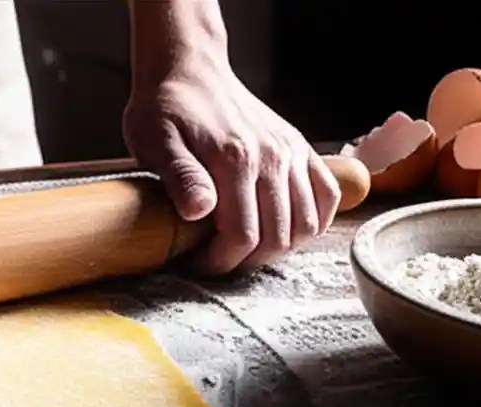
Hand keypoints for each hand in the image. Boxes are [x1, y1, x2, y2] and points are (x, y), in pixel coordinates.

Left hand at [123, 60, 340, 275]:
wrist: (190, 69)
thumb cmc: (165, 108)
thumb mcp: (154, 141)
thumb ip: (180, 176)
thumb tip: (200, 211)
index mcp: (234, 160)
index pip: (242, 235)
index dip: (220, 262)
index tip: (197, 263)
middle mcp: (272, 157)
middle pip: (277, 237)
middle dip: (247, 261)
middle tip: (218, 259)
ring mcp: (291, 152)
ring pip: (306, 224)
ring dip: (279, 247)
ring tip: (245, 247)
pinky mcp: (300, 148)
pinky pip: (326, 195)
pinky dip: (312, 222)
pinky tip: (284, 228)